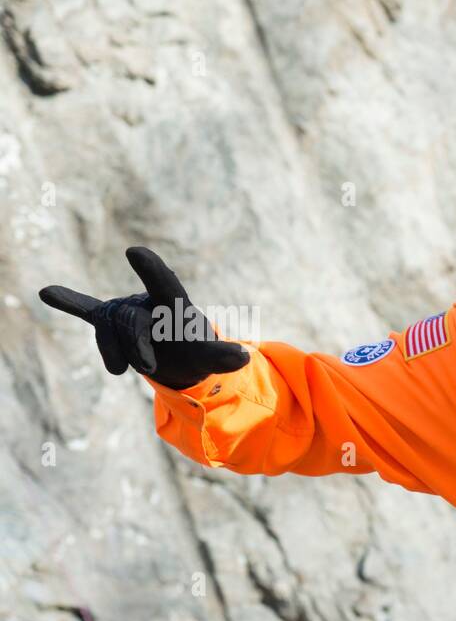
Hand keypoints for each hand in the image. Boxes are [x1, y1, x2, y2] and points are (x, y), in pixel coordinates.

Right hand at [39, 246, 249, 389]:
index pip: (163, 285)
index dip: (150, 270)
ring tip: (125, 369)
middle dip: (136, 346)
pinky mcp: (107, 322)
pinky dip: (69, 302)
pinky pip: (86, 310)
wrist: (175, 354)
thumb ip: (222, 356)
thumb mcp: (208, 355)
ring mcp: (125, 310)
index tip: (134, 252)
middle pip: (131, 321)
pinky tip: (47, 293)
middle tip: (146, 367)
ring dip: (116, 354)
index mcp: (172, 304)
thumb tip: (244, 357)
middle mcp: (146, 302)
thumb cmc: (193, 350)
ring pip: (109, 330)